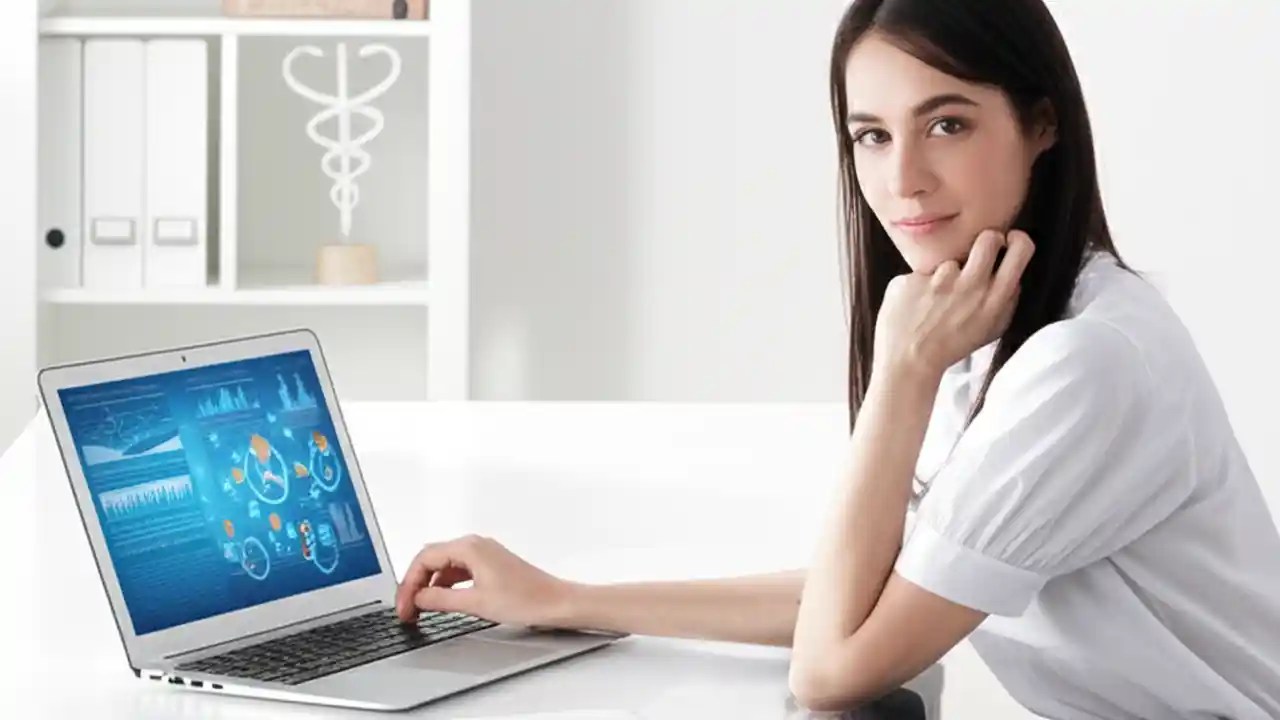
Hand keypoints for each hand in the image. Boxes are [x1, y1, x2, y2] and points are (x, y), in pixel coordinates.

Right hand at [394, 534, 574, 627]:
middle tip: (407, 608)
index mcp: (470, 548)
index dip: (409, 583)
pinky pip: (458, 570)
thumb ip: (441, 600)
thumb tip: (418, 599)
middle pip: (432, 559)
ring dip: (430, 585)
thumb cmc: (526, 599)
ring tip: (421, 608)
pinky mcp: (490, 565)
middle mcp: (476, 545)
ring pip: (444, 565)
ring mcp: (484, 554)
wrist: (556, 602)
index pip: (425, 558)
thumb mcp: (475, 603)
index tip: (403, 605)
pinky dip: (446, 585)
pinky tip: (442, 601)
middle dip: (415, 583)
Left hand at [873, 229, 1033, 378]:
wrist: (908, 363)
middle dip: (986, 240)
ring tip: (933, 302)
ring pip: (949, 260)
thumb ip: (1006, 301)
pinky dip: (916, 288)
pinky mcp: (913, 278)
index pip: (1021, 250)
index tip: (1009, 240)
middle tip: (977, 252)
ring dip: (943, 275)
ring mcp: (940, 280)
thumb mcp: (990, 330)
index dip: (1017, 240)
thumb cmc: (950, 348)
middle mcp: (971, 285)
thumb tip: (1013, 275)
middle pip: (989, 239)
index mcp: (995, 299)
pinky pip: (919, 274)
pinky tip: (912, 308)